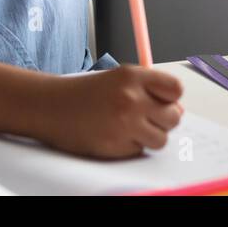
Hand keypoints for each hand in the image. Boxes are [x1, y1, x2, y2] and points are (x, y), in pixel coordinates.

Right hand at [36, 65, 183, 158]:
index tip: (164, 102)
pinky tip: (114, 135)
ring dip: (149, 136)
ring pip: (161, 139)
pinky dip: (131, 146)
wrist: (50, 106)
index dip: (172, 98)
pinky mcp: (115, 146)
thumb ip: (147, 89)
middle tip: (144, 118)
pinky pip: (139, 150)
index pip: (175, 89)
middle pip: (173, 117)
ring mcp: (124, 124)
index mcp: (132, 76)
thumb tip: (177, 110)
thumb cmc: (84, 92)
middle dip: (163, 120)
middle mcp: (131, 98)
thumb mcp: (117, 78)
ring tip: (129, 128)